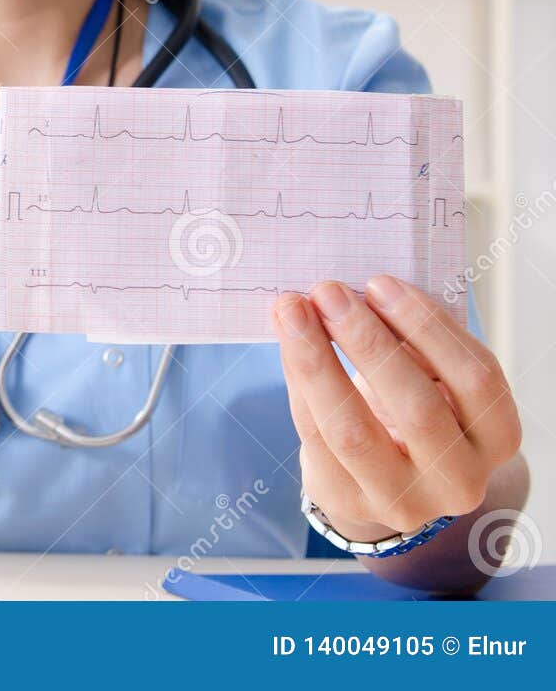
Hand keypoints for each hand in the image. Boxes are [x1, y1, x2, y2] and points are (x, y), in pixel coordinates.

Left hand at [273, 275, 521, 542]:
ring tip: (292, 311)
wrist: (380, 470)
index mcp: (496, 436)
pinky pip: (314, 436)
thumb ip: (412, 341)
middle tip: (328, 292)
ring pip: (353, 430)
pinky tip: (287, 344)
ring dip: (317, 361)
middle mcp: (459, 479)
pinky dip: (297, 382)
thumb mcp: (431, 374)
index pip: (475, 380)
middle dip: (367, 342)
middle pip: (417, 409)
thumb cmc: (410, 402)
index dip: (427, 328)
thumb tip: (358, 294)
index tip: (379, 283)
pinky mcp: (348, 501)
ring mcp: (403, 500)